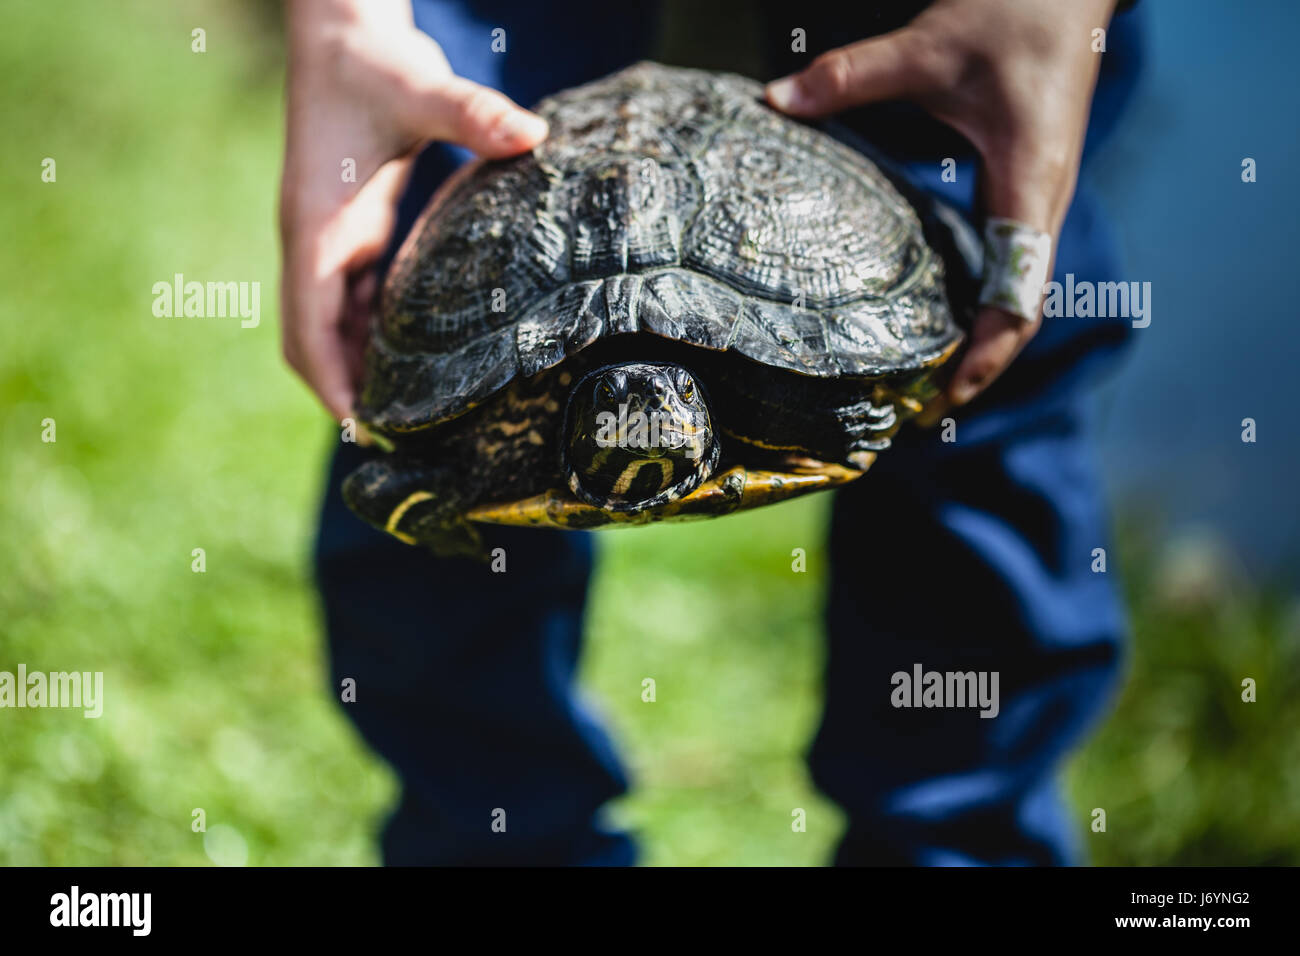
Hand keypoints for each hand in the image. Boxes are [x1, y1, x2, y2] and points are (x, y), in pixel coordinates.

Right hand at [279, 0, 546, 420]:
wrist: (343, 33)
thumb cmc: (374, 63)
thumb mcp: (421, 87)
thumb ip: (472, 113)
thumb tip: (532, 134)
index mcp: (316, 229)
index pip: (309, 329)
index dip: (332, 384)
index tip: (363, 431)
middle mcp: (315, 245)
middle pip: (316, 344)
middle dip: (348, 394)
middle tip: (400, 447)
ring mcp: (332, 242)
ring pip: (338, 329)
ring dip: (366, 372)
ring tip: (417, 421)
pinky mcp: (354, 234)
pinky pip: (359, 305)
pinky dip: (380, 340)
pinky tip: (422, 363)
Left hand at [766, 0, 1117, 417]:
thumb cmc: (1018, 12)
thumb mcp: (931, 45)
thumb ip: (851, 75)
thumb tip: (774, 99)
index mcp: (1032, 184)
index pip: (1019, 294)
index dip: (987, 355)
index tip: (946, 398)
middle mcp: (1042, 203)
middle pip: (1019, 309)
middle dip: (977, 365)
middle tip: (916, 409)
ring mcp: (1037, 198)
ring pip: (1016, 289)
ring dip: (978, 338)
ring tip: (923, 380)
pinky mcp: (1024, 187)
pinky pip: (1006, 261)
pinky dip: (977, 299)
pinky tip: (933, 315)